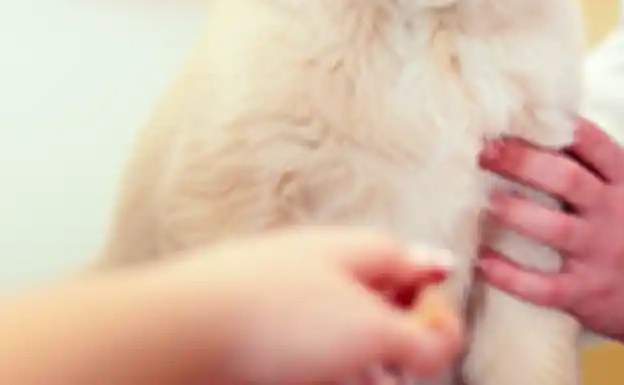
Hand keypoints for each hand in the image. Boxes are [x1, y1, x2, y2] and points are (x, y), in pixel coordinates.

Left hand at [156, 227, 464, 383]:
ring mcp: (280, 303)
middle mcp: (318, 269)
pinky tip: (321, 382)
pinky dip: (322, 372)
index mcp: (355, 251)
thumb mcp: (373, 331)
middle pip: (375, 304)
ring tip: (370, 382)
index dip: (434, 301)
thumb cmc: (276, 318)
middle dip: (397, 344)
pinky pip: (299, 358)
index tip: (443, 342)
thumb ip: (422, 337)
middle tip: (406, 374)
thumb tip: (447, 340)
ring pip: (336, 337)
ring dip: (362, 367)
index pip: (412, 263)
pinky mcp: (250, 340)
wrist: (177, 335)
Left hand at [476, 119, 623, 367]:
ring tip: (485, 200)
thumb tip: (541, 130)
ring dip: (513, 211)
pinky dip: (507, 274)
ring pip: (552, 229)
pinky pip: (540, 285)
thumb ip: (598, 166)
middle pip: (565, 179)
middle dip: (519, 161)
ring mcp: (603, 256)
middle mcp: (619, 214)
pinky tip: (483, 260)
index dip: (551, 125)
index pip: (592, 141)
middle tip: (485, 152)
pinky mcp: (587, 294)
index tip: (515, 117)